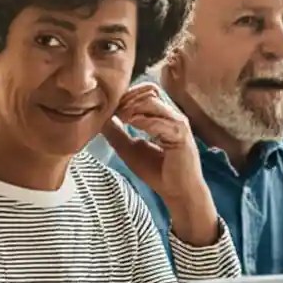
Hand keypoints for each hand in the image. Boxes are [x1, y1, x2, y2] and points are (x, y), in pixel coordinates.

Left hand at [102, 85, 218, 245]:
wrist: (178, 192)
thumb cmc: (158, 171)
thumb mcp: (129, 149)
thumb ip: (116, 133)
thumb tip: (101, 119)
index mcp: (162, 116)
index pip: (145, 92)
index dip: (126, 96)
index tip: (110, 108)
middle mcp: (172, 115)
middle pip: (149, 90)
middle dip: (128, 97)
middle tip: (113, 110)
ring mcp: (178, 124)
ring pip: (154, 101)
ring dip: (132, 106)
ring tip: (119, 118)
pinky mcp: (181, 136)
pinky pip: (160, 121)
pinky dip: (142, 120)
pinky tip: (129, 124)